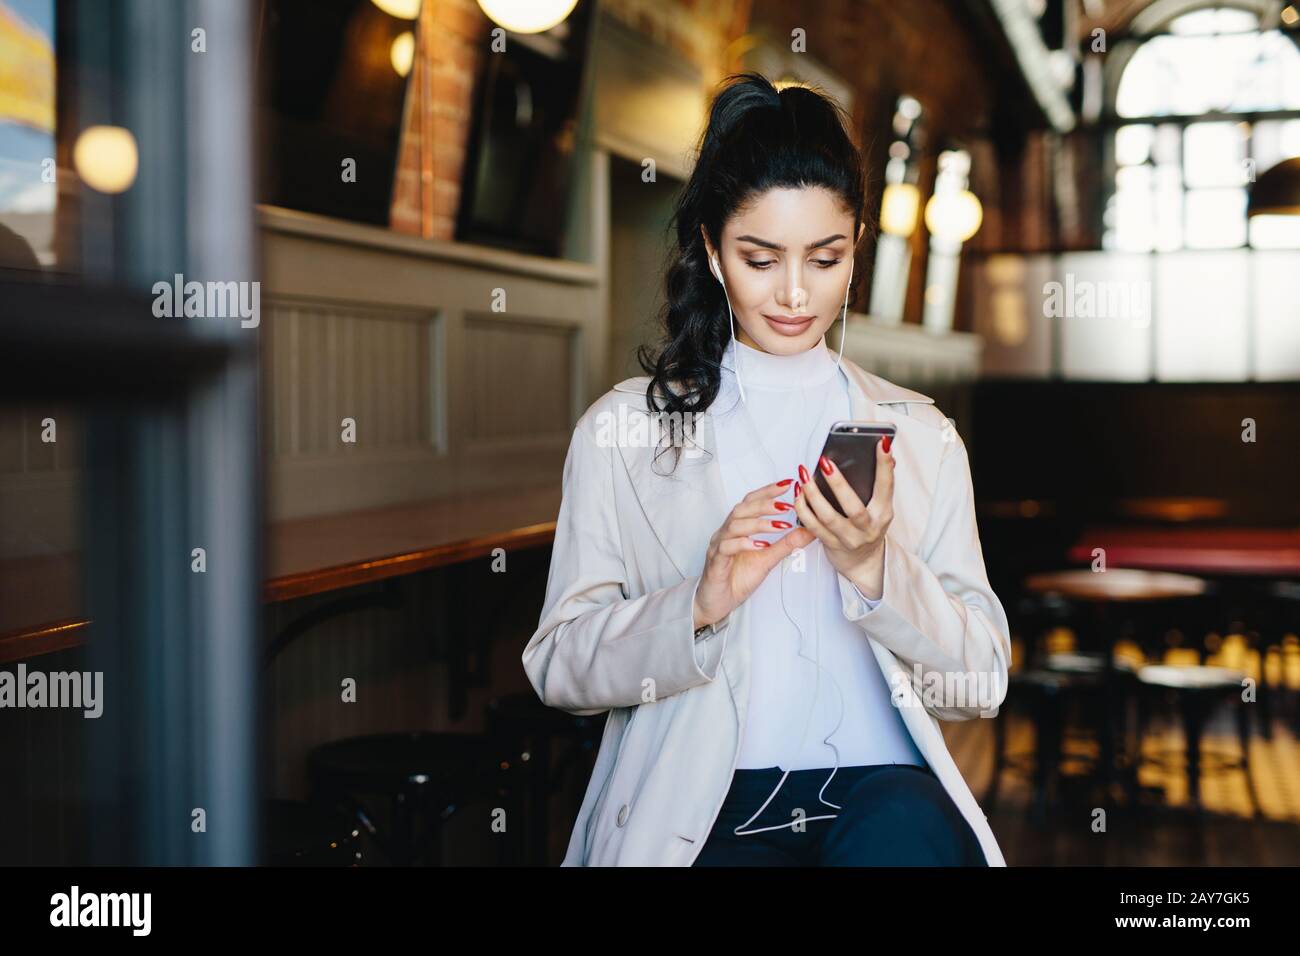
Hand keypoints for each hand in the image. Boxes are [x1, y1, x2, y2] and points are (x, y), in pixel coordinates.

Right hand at [692, 479, 814, 628]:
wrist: (716, 603)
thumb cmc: (737, 578)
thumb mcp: (767, 559)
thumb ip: (786, 544)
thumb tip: (809, 530)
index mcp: (737, 529)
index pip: (750, 502)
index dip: (767, 491)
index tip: (788, 484)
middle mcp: (725, 533)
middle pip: (742, 509)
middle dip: (765, 504)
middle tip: (787, 504)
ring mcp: (718, 546)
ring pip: (735, 526)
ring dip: (759, 523)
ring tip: (780, 525)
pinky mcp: (715, 562)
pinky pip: (727, 548)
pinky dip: (744, 544)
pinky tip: (760, 545)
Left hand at [791, 436, 894, 599]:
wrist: (863, 563)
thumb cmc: (868, 527)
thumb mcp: (880, 507)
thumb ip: (881, 483)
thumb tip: (888, 455)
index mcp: (883, 513)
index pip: (886, 486)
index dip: (885, 465)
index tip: (881, 442)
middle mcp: (868, 528)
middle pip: (854, 508)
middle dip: (838, 484)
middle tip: (824, 462)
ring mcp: (849, 539)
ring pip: (828, 518)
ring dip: (813, 496)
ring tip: (804, 477)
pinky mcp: (831, 545)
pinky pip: (813, 527)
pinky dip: (803, 509)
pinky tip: (797, 494)